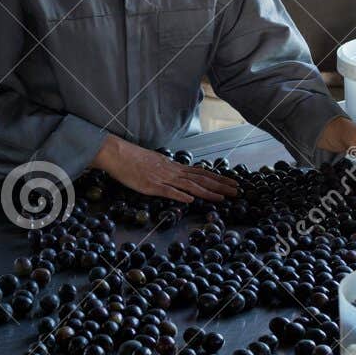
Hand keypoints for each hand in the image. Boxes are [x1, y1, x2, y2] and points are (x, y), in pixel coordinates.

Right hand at [92, 136, 239, 203]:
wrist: (118, 153)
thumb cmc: (135, 159)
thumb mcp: (157, 163)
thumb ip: (169, 171)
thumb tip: (180, 178)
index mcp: (175, 167)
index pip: (201, 173)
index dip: (218, 179)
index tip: (232, 183)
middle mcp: (173, 172)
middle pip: (201, 179)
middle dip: (220, 186)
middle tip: (237, 192)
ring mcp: (163, 179)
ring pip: (189, 186)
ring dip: (207, 192)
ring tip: (222, 198)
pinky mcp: (151, 186)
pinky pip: (167, 191)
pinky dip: (179, 195)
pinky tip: (190, 200)